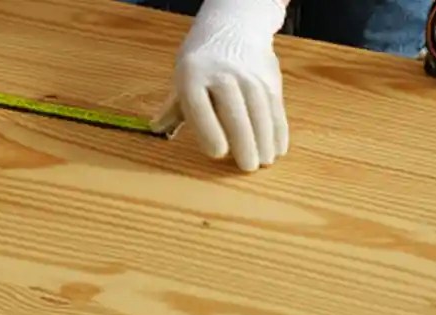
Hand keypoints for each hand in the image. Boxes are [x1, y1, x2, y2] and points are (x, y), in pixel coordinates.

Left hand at [152, 0, 289, 171]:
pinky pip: (276, 108)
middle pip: (235, 110)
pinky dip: (278, 130)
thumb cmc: (202, 61)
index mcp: (193, 74)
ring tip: (263, 162)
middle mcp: (223, 72)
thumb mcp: (182, 78)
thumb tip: (156, 128)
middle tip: (247, 167)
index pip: (200, 105)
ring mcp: (250, 74)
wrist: (234, 26)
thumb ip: (173, 107)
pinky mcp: (270, 78)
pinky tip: (277, 150)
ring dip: (264, 140)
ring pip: (260, 111)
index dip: (210, 130)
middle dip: (244, 141)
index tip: (218, 154)